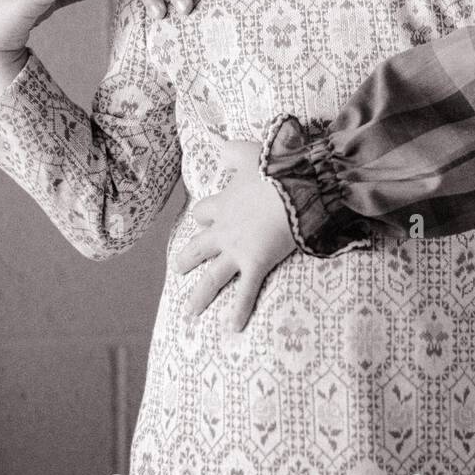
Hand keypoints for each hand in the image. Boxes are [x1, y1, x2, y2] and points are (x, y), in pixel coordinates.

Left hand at [174, 139, 296, 330]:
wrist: (296, 183)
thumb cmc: (275, 165)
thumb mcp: (249, 150)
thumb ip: (231, 150)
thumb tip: (217, 144)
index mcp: (224, 203)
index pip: (204, 213)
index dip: (204, 218)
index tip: (204, 221)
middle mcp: (225, 230)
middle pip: (198, 248)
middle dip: (187, 259)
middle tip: (178, 267)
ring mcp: (238, 249)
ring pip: (212, 278)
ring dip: (200, 296)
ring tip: (189, 312)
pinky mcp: (256, 263)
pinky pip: (246, 292)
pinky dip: (238, 312)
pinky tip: (231, 329)